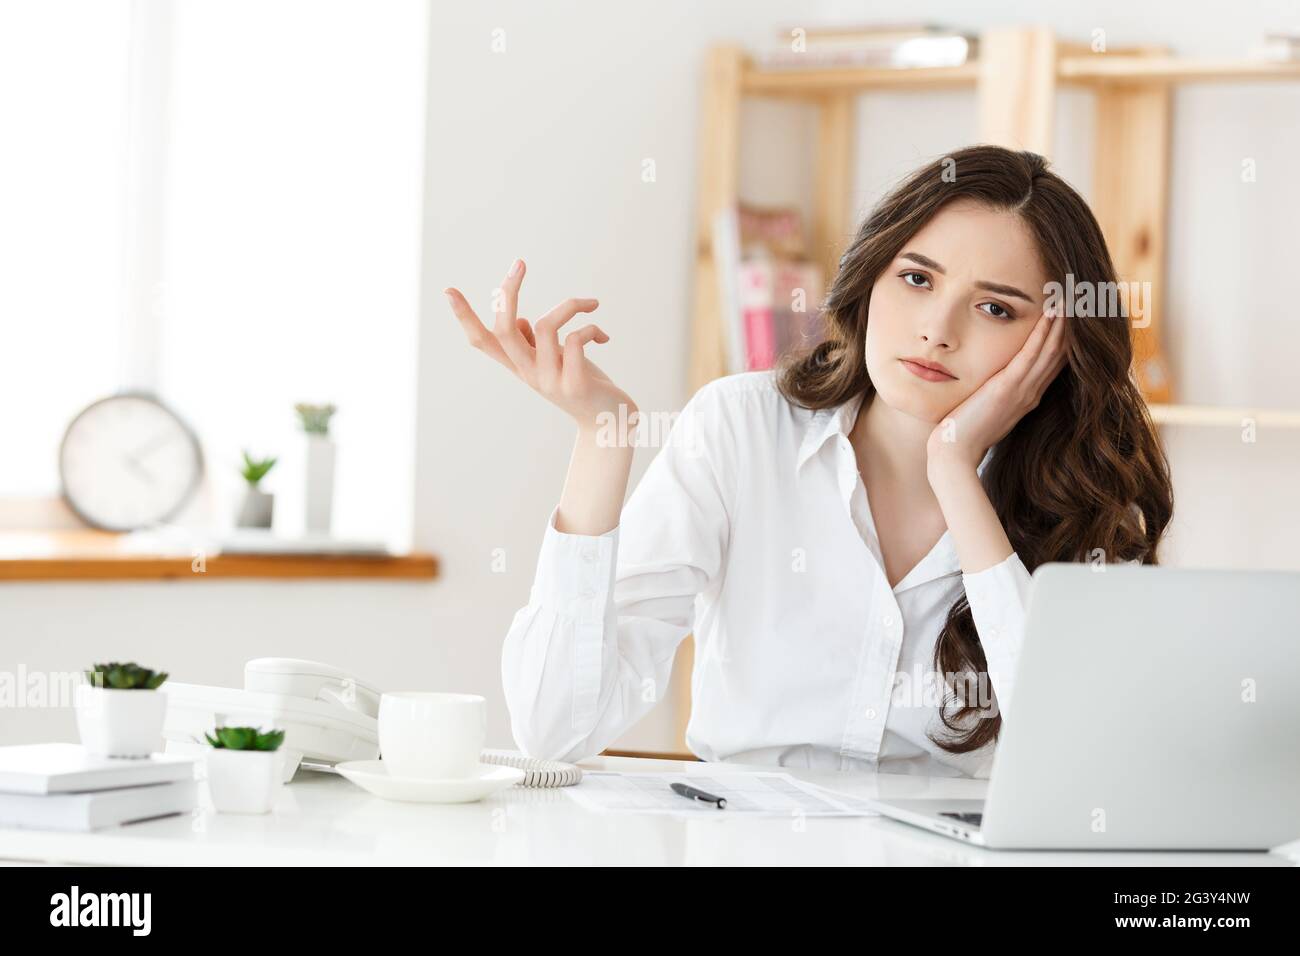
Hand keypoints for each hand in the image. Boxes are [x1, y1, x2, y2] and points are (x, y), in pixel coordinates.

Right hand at [444, 258, 636, 430]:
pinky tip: (603, 337)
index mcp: (520, 365)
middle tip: (520, 263)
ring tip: (590, 305)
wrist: (610, 426)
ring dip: (570, 306)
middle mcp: (529, 374)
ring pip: (545, 326)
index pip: (482, 342)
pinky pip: (574, 341)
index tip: (448, 290)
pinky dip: (591, 329)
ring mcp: (550, 381)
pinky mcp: (575, 385)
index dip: (464, 317)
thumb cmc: (583, 384)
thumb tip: (518, 320)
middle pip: (504, 330)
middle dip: (508, 292)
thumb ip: (533, 343)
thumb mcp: (554, 361)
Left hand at [926, 309, 1067, 475]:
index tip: (1075, 315)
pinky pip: (1031, 355)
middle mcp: (1032, 393)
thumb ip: (998, 393)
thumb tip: (994, 381)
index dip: (1067, 339)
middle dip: (1071, 326)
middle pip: (1061, 353)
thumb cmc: (965, 432)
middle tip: (1082, 299)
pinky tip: (1052, 313)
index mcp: (1028, 397)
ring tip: (1071, 297)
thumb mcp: (988, 409)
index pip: (1055, 362)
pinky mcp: (1007, 389)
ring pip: (1051, 351)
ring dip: (1063, 323)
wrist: (955, 454)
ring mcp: (1022, 391)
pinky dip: (1043, 333)